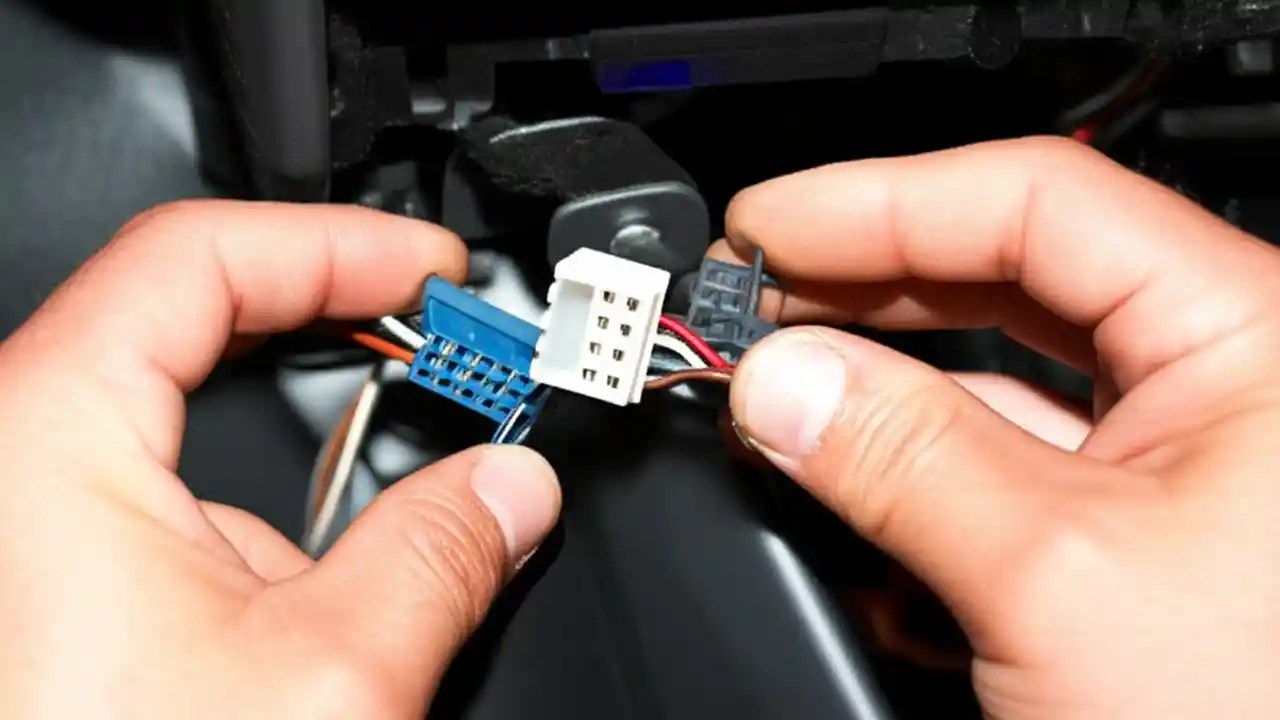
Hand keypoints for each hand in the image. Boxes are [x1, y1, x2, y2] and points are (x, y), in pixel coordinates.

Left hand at [0, 201, 560, 717]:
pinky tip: (297, 638)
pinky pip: (162, 532)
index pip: (201, 259)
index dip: (337, 247)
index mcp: (42, 442)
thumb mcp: (323, 682)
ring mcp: (25, 542)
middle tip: (443, 357)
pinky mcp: (44, 602)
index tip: (427, 273)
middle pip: (198, 343)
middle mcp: (13, 473)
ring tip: (379, 565)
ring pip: (190, 460)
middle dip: (339, 361)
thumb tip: (509, 492)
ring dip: (301, 495)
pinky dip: (253, 554)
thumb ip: (437, 560)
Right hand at [722, 138, 1279, 718]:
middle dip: (868, 288)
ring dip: (879, 393)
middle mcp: (1220, 389)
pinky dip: (914, 479)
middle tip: (750, 301)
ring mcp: (1173, 472)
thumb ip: (903, 460)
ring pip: (1001, 384)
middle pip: (1011, 280)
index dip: (882, 201)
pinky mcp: (1129, 543)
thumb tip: (781, 382)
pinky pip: (1004, 473)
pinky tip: (841, 494)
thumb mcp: (1056, 582)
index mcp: (1253, 342)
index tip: (765, 229)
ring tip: (772, 397)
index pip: (1036, 205)